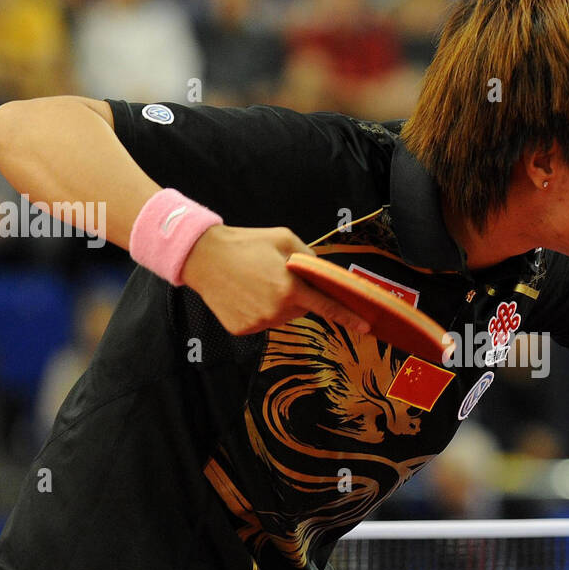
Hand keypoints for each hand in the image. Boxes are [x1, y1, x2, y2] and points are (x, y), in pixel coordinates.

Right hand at [181, 226, 370, 335]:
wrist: (202, 256)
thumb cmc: (245, 243)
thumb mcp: (283, 238)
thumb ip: (309, 257)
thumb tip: (324, 273)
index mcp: (290, 286)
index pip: (326, 306)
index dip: (348, 317)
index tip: (366, 326)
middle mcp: (276, 309)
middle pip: (301, 309)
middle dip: (296, 295)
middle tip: (274, 275)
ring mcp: (259, 323)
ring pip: (282, 317)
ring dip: (277, 303)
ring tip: (255, 283)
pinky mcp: (243, 330)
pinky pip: (261, 323)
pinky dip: (258, 311)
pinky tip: (244, 294)